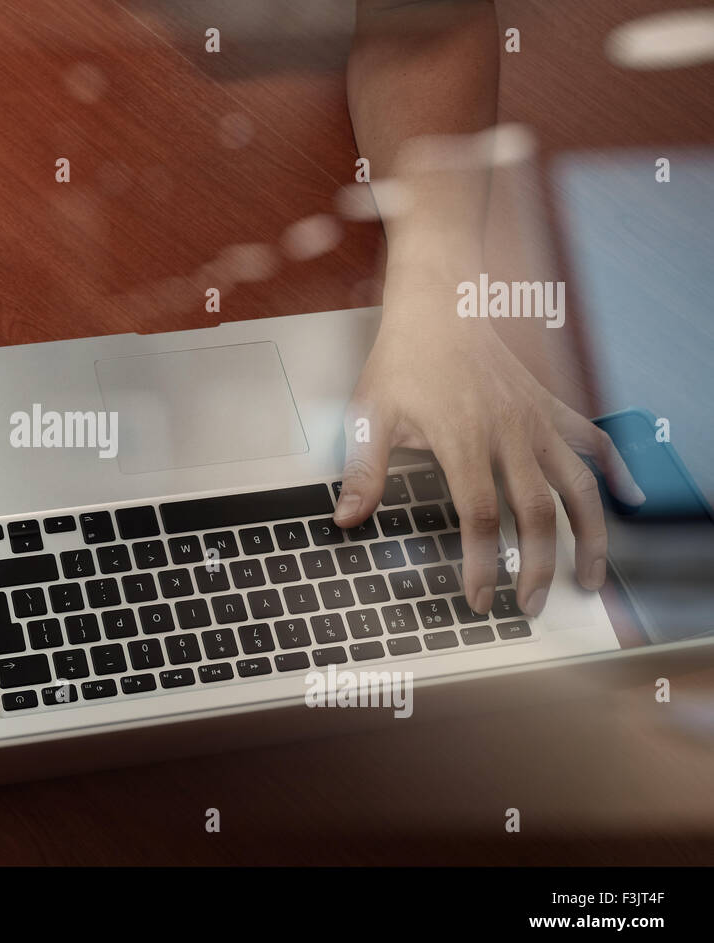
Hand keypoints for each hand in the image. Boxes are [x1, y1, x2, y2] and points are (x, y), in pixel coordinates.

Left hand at [334, 277, 643, 616]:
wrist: (439, 304)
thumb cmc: (403, 359)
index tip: (480, 599)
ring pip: (579, 485)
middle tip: (530, 605)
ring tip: (590, 578)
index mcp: (464, 439)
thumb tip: (345, 518)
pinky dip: (616, 471)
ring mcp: (536, 420)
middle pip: (536, 512)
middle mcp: (509, 433)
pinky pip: (594, 441)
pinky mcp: (550, 407)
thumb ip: (363, 470)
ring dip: (590, 536)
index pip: (479, 516)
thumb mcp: (370, 414)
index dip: (481, 563)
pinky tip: (628, 501)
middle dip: (537, 566)